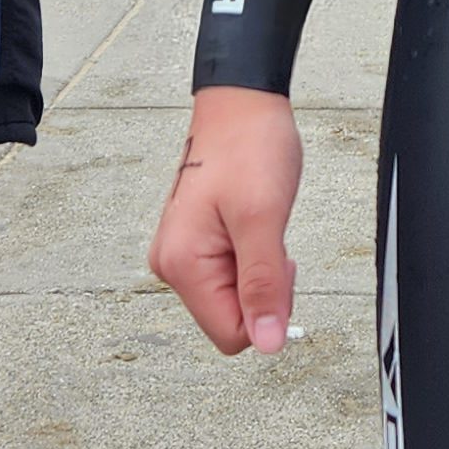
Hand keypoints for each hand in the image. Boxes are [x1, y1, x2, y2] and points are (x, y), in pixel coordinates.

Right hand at [149, 86, 301, 351]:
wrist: (242, 104)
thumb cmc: (249, 148)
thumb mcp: (264, 219)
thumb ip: (264, 286)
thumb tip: (267, 344)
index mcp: (181, 264)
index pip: (231, 335)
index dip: (266, 309)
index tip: (276, 262)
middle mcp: (172, 265)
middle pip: (232, 319)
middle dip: (264, 290)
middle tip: (269, 238)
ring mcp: (183, 255)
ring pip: (235, 299)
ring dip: (260, 271)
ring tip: (260, 225)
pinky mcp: (196, 244)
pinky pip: (233, 276)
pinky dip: (254, 258)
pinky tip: (254, 225)